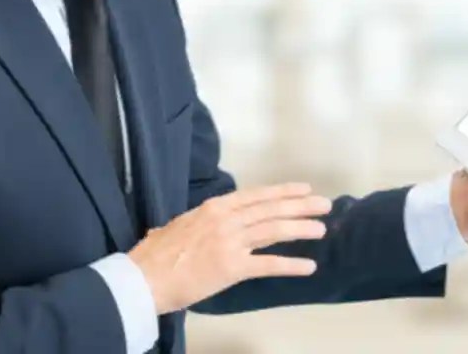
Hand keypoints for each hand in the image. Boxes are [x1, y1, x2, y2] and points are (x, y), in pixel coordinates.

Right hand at [129, 182, 332, 313]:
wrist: (142, 279)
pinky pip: (268, 264)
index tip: (303, 189)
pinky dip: (291, 265)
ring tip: (322, 229)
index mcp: (213, 208)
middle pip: (271, 208)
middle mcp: (226, 219)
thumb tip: (188, 223)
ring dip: (301, 228)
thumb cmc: (153, 256)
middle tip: (325, 205)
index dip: (283, 191)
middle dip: (301, 206)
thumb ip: (192, 222)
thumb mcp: (176, 227)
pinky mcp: (232, 267)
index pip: (256, 195)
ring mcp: (230, 241)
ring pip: (274, 230)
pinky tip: (308, 267)